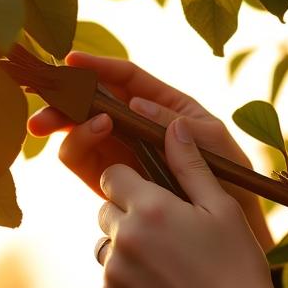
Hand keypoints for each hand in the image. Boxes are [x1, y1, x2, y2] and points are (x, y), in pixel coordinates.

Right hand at [28, 51, 273, 251]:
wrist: (234, 228)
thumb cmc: (232, 179)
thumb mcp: (212, 143)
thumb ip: (176, 124)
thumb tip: (135, 104)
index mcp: (164, 105)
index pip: (126, 78)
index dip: (98, 67)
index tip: (72, 60)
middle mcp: (137, 125)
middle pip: (94, 102)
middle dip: (68, 99)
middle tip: (54, 96)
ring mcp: (122, 152)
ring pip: (81, 130)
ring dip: (68, 124)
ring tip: (85, 124)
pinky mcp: (111, 181)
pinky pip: (84, 160)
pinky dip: (78, 146)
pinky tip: (94, 135)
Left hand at [96, 117, 278, 287]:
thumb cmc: (236, 266)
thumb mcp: (222, 209)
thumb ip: (191, 166)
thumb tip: (172, 126)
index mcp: (150, 207)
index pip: (113, 176)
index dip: (133, 182)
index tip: (155, 194)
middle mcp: (124, 237)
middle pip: (106, 209)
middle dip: (129, 213)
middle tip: (167, 232)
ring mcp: (114, 272)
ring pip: (107, 244)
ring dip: (127, 247)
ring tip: (167, 263)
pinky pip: (109, 279)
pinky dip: (128, 280)